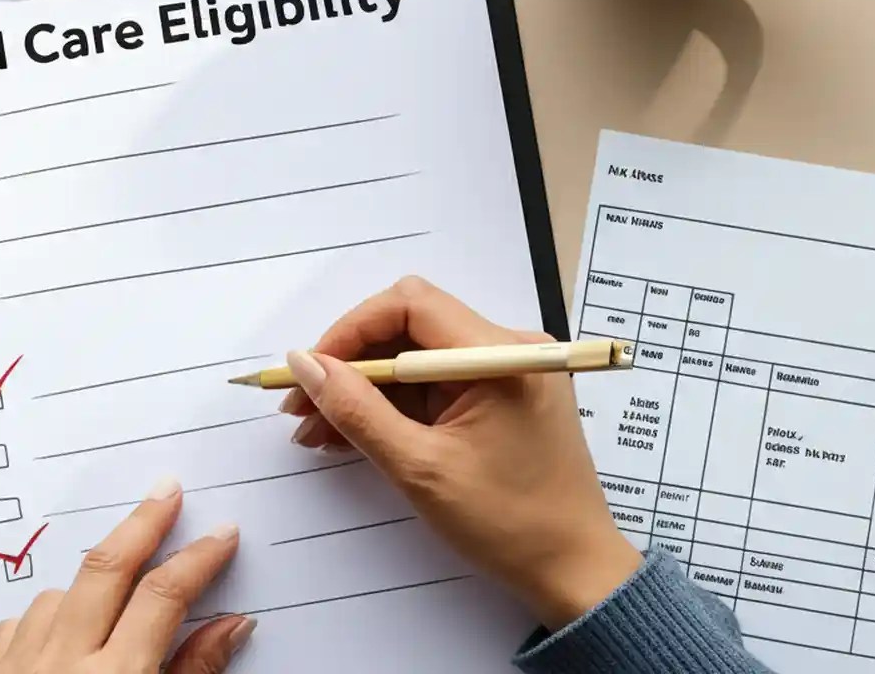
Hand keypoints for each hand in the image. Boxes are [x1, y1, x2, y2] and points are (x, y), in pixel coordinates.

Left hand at [0, 479, 253, 673]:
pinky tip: (61, 629)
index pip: (165, 597)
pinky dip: (46, 615)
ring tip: (120, 585)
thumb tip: (231, 629)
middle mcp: (60, 665)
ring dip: (94, 582)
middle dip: (143, 522)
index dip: (199, 558)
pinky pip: (18, 622)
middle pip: (108, 566)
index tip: (222, 535)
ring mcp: (18, 667)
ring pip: (59, 593)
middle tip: (168, 493)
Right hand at [280, 276, 640, 629]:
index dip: (350, 331)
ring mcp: (504, 372)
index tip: (310, 371)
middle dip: (349, 363)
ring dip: (364, 389)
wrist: (572, 569)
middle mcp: (507, 349)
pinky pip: (433, 385)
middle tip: (302, 405)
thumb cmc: (509, 524)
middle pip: (409, 327)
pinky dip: (392, 406)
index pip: (410, 305)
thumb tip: (305, 363)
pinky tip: (352, 433)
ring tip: (316, 430)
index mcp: (500, 356)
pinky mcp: (498, 396)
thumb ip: (357, 410)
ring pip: (414, 358)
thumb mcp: (420, 468)